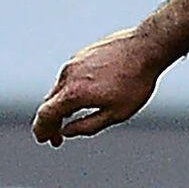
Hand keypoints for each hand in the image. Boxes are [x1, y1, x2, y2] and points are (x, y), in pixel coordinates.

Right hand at [32, 28, 170, 146]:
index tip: (43, 140)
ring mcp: (74, 62)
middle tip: (56, 137)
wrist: (147, 47)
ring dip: (60, 105)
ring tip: (67, 118)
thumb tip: (66, 132)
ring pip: (59, 88)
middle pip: (49, 103)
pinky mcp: (82, 54)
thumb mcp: (116, 113)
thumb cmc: (136, 83)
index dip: (41, 130)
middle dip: (50, 122)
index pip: (46, 115)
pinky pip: (69, 76)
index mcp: (73, 93)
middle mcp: (68, 76)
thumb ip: (88, 125)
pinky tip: (80, 96)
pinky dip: (68, 90)